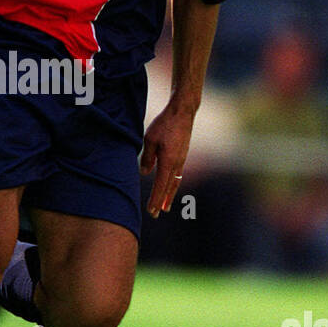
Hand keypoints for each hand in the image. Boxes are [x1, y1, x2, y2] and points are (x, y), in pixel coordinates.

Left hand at [140, 102, 194, 216]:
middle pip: (169, 187)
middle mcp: (177, 164)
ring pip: (175, 182)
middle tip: (158, 214)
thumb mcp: (150, 140)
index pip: (160, 186)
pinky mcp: (183, 154)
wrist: (183, 112)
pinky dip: (173, 184)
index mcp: (168, 162)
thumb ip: (147, 157)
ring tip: (165, 205)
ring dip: (169, 194)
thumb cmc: (164, 124)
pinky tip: (171, 186)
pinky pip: (178, 174)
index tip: (152, 211)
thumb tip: (145, 173)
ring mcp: (182, 159)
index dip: (156, 199)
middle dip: (163, 201)